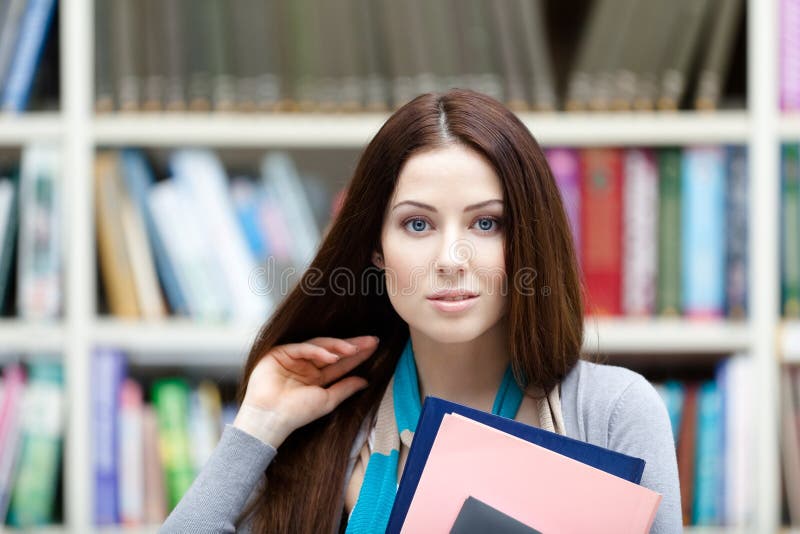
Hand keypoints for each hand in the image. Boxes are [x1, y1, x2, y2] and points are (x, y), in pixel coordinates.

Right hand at [233, 335, 378, 446]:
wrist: (271, 417)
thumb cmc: (297, 414)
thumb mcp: (328, 400)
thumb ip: (345, 388)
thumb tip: (366, 381)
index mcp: (316, 377)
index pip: (340, 363)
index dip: (357, 356)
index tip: (374, 347)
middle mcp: (306, 366)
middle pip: (333, 351)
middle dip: (352, 346)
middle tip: (372, 340)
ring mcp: (293, 358)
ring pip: (320, 346)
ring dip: (338, 347)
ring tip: (354, 350)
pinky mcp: (280, 353)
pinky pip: (303, 348)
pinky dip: (318, 351)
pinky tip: (332, 356)